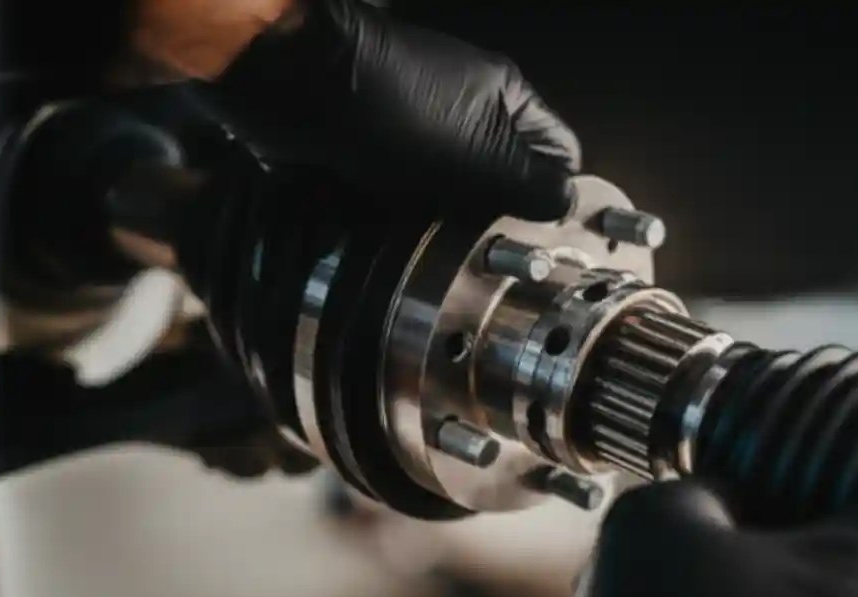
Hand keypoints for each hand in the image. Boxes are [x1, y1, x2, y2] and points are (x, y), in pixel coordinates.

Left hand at [199, 0, 580, 220]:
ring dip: (438, 230)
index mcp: (503, 101)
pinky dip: (393, 226)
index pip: (557, 156)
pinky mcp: (370, 160)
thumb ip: (532, 185)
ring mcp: (413, 138)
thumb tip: (565, 208)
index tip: (542, 239)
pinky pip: (396, 207)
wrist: (292, 86)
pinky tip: (388, 236)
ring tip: (427, 244)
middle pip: (498, 187)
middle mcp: (462, 116)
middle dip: (488, 224)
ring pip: (446, 204)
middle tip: (478, 250)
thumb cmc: (386, 104)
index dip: (554, 198)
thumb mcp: (481, 153)